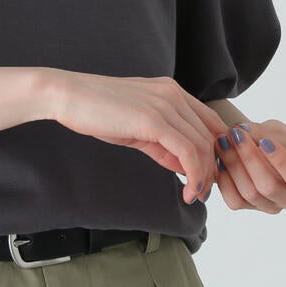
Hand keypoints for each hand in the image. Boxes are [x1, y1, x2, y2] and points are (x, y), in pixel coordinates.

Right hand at [44, 71, 230, 205]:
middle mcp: (174, 94)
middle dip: (212, 168)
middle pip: (210, 135)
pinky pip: (186, 152)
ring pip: (202, 146)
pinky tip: (186, 190)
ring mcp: (165, 104)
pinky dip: (193, 175)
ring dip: (204, 176)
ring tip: (195, 195)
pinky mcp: (154, 120)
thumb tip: (185, 166)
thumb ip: (164, 143)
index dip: (216, 150)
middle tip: (203, 192)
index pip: (210, 122)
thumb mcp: (137, 127)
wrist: (68, 96)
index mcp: (172, 91)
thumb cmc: (97, 111)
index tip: (209, 175)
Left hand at [214, 118, 285, 212]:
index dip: (281, 162)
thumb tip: (243, 131)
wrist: (268, 150)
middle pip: (269, 187)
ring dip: (233, 165)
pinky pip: (234, 201)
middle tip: (236, 134)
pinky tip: (220, 160)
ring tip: (224, 141)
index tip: (266, 141)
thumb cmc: (282, 141)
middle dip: (249, 158)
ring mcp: (272, 207)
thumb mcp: (279, 131)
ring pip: (250, 194)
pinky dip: (224, 180)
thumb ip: (264, 131)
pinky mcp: (251, 208)